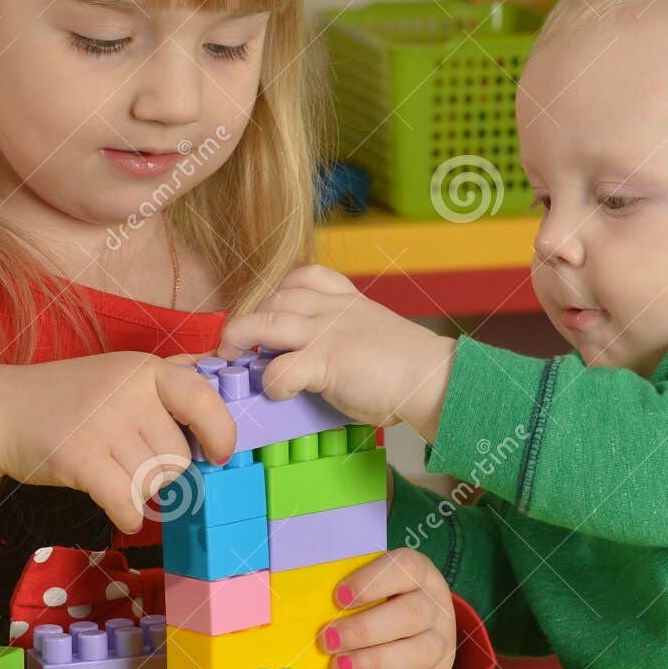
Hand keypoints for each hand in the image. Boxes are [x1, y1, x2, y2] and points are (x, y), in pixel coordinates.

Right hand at [0, 352, 236, 534]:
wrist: (4, 411)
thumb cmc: (74, 397)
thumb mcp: (125, 373)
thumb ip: (174, 376)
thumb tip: (230, 369)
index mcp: (148, 370)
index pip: (204, 399)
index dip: (221, 432)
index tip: (219, 453)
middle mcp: (129, 393)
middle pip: (179, 457)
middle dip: (162, 471)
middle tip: (130, 460)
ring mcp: (103, 424)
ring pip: (154, 483)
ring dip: (138, 491)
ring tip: (111, 471)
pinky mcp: (80, 458)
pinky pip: (127, 502)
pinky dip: (127, 515)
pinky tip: (118, 508)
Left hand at [222, 264, 455, 440]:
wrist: (434, 379)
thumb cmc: (408, 368)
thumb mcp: (372, 335)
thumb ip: (342, 339)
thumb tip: (313, 364)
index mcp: (346, 300)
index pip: (301, 276)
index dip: (277, 294)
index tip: (269, 315)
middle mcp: (332, 309)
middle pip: (273, 298)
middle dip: (249, 319)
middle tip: (238, 343)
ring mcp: (326, 333)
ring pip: (265, 322)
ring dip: (239, 337)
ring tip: (233, 356)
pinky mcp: (325, 362)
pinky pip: (280, 368)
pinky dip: (271, 382)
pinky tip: (279, 391)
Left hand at [321, 548, 455, 668]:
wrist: (420, 626)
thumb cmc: (382, 600)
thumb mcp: (370, 583)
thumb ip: (346, 590)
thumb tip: (307, 605)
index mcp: (420, 573)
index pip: (404, 568)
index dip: (371, 582)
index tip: (338, 598)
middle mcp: (436, 605)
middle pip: (410, 614)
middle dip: (364, 630)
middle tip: (328, 640)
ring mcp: (442, 641)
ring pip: (418, 651)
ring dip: (374, 661)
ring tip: (340, 667)